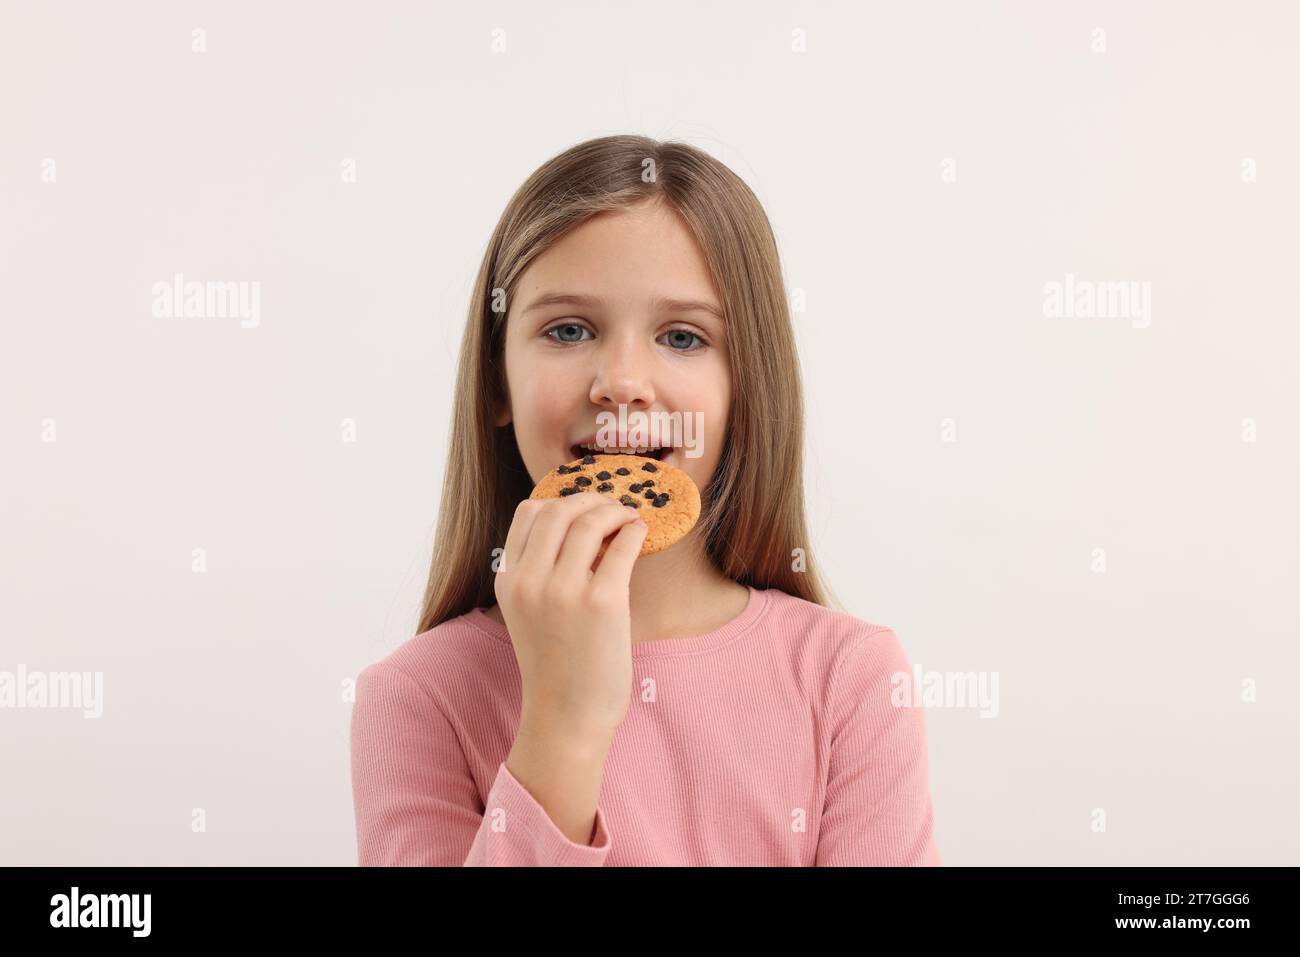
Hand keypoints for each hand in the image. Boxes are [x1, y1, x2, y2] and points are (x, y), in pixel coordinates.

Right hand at [495, 492, 648, 744]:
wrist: (567, 718)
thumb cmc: (556, 668)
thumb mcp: (529, 614)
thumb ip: (539, 574)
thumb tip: (579, 528)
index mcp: (508, 581)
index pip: (529, 513)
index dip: (561, 501)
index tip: (583, 508)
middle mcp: (530, 581)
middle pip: (559, 509)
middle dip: (590, 499)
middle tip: (612, 507)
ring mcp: (564, 591)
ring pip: (590, 521)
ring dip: (615, 510)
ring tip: (629, 519)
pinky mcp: (602, 602)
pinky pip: (622, 545)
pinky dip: (634, 530)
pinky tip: (641, 534)